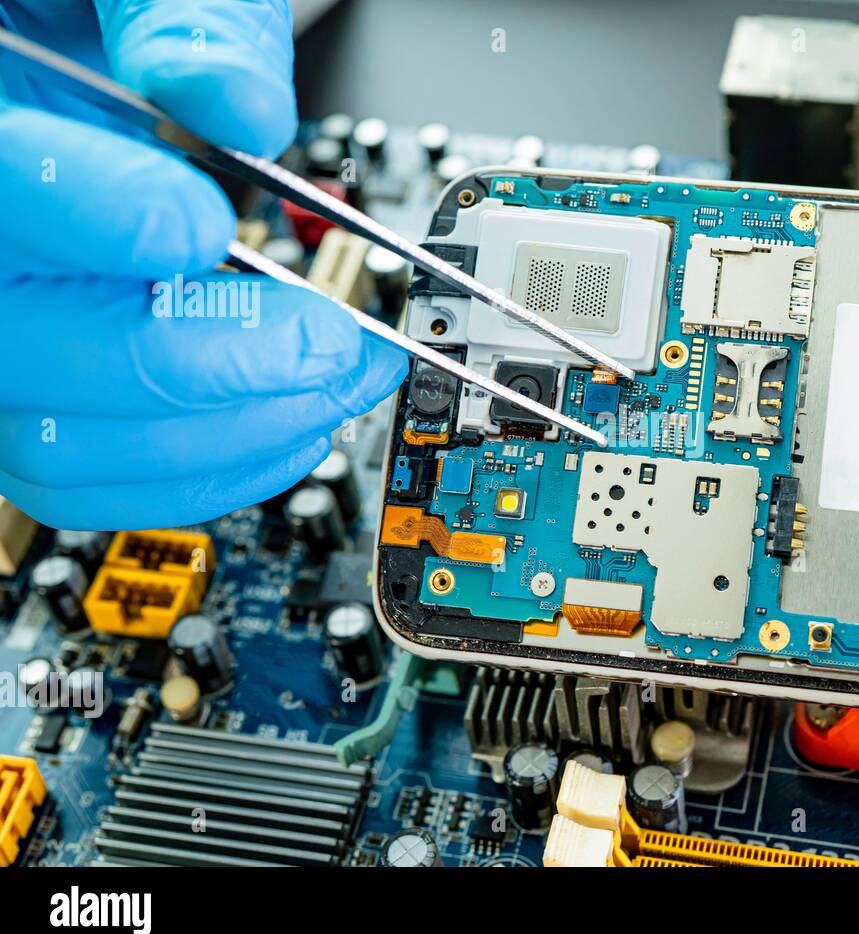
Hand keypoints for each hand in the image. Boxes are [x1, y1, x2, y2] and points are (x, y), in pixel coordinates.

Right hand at [0, 0, 405, 529]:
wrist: (45, 56)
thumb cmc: (75, 18)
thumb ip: (176, 17)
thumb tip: (242, 104)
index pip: (1, 192)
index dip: (109, 219)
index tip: (212, 220)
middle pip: (32, 354)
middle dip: (213, 362)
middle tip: (333, 341)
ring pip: (65, 446)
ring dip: (231, 432)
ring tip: (338, 379)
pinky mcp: (36, 397)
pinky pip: (92, 476)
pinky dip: (205, 465)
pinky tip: (293, 419)